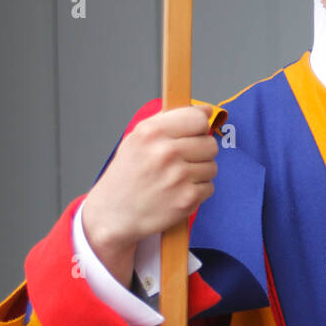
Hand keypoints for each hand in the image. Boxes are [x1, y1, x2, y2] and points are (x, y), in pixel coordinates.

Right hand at [83, 103, 218, 266]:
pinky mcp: (187, 199)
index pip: (198, 119)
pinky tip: (178, 192)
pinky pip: (209, 187)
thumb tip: (206, 111)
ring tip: (177, 178)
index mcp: (152, 132)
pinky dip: (197, 191)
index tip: (193, 134)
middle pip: (210, 144)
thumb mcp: (136, 138)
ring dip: (199, 173)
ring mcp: (178, 177)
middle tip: (182, 160)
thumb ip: (169, 120)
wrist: (113, 214)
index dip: (199, 127)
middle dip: (201, 152)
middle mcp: (165, 152)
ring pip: (212, 166)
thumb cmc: (126, 176)